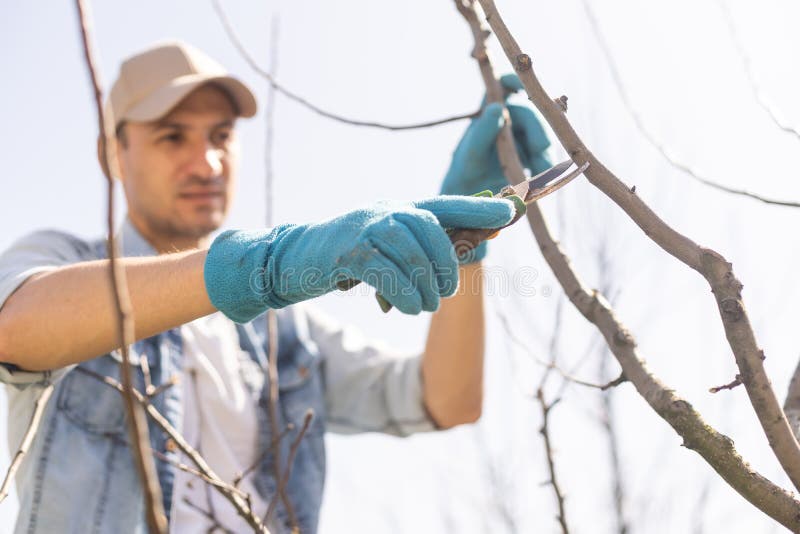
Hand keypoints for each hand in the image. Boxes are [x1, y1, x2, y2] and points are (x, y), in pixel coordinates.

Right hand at [204, 195, 515, 320]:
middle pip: (433, 232)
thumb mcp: (384, 248)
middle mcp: (386, 212)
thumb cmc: (346, 258)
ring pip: (414, 254)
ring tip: (425, 305)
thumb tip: (467, 257)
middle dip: (447, 267)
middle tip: (444, 293)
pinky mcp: (348, 251)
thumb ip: (419, 249)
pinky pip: (389, 272)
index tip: (511, 212)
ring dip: (426, 287)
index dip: (478, 208)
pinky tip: (409, 307)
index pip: (446, 204)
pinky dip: (405, 294)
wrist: (293, 260)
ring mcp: (366, 228)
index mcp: (398, 209)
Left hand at [441, 74, 552, 196]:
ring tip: (539, 171)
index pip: (505, 85)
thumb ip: (482, 131)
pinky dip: (545, 164)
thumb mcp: (471, 152)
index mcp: (491, 110)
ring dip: (544, 152)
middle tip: (540, 149)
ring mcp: (523, 134)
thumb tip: (498, 107)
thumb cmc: (464, 169)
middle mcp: (510, 117)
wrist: (472, 194)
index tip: (523, 89)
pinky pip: (545, 153)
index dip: (517, 80)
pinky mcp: (533, 152)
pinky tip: (541, 177)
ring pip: (544, 135)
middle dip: (539, 131)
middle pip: (533, 113)